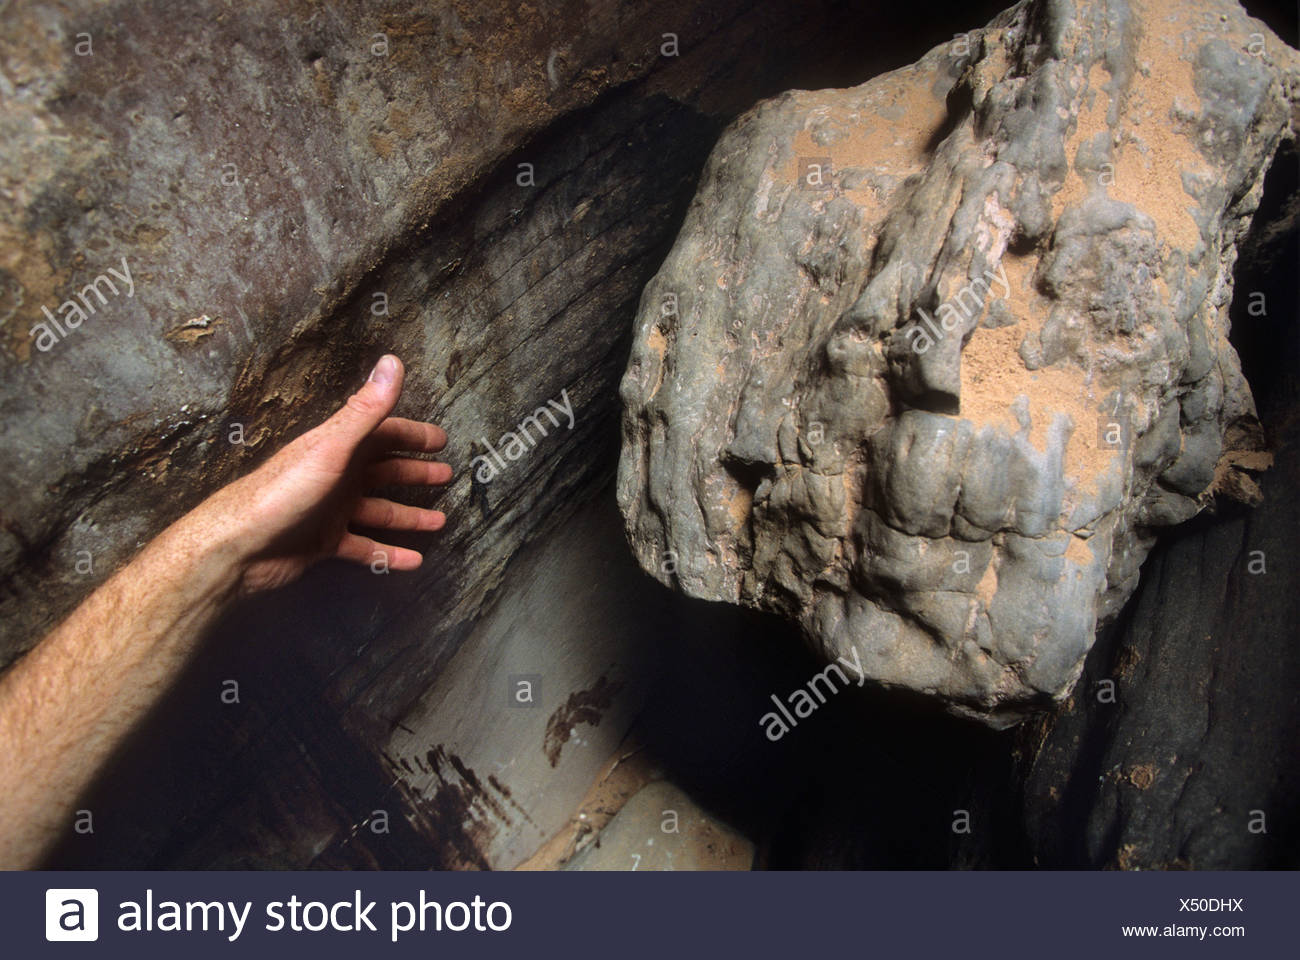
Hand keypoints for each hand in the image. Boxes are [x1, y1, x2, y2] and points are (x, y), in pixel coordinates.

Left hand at [208, 354, 451, 593]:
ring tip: (438, 521)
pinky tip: (413, 561)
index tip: (440, 440)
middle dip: (414, 474)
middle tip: (444, 476)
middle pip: (384, 472)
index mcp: (339, 448)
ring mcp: (331, 510)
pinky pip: (366, 547)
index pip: (384, 434)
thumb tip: (392, 362)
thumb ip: (366, 409)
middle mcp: (337, 476)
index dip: (412, 436)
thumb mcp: (332, 447)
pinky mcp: (325, 542)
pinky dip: (390, 554)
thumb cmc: (283, 491)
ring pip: (379, 511)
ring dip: (408, 516)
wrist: (240, 545)